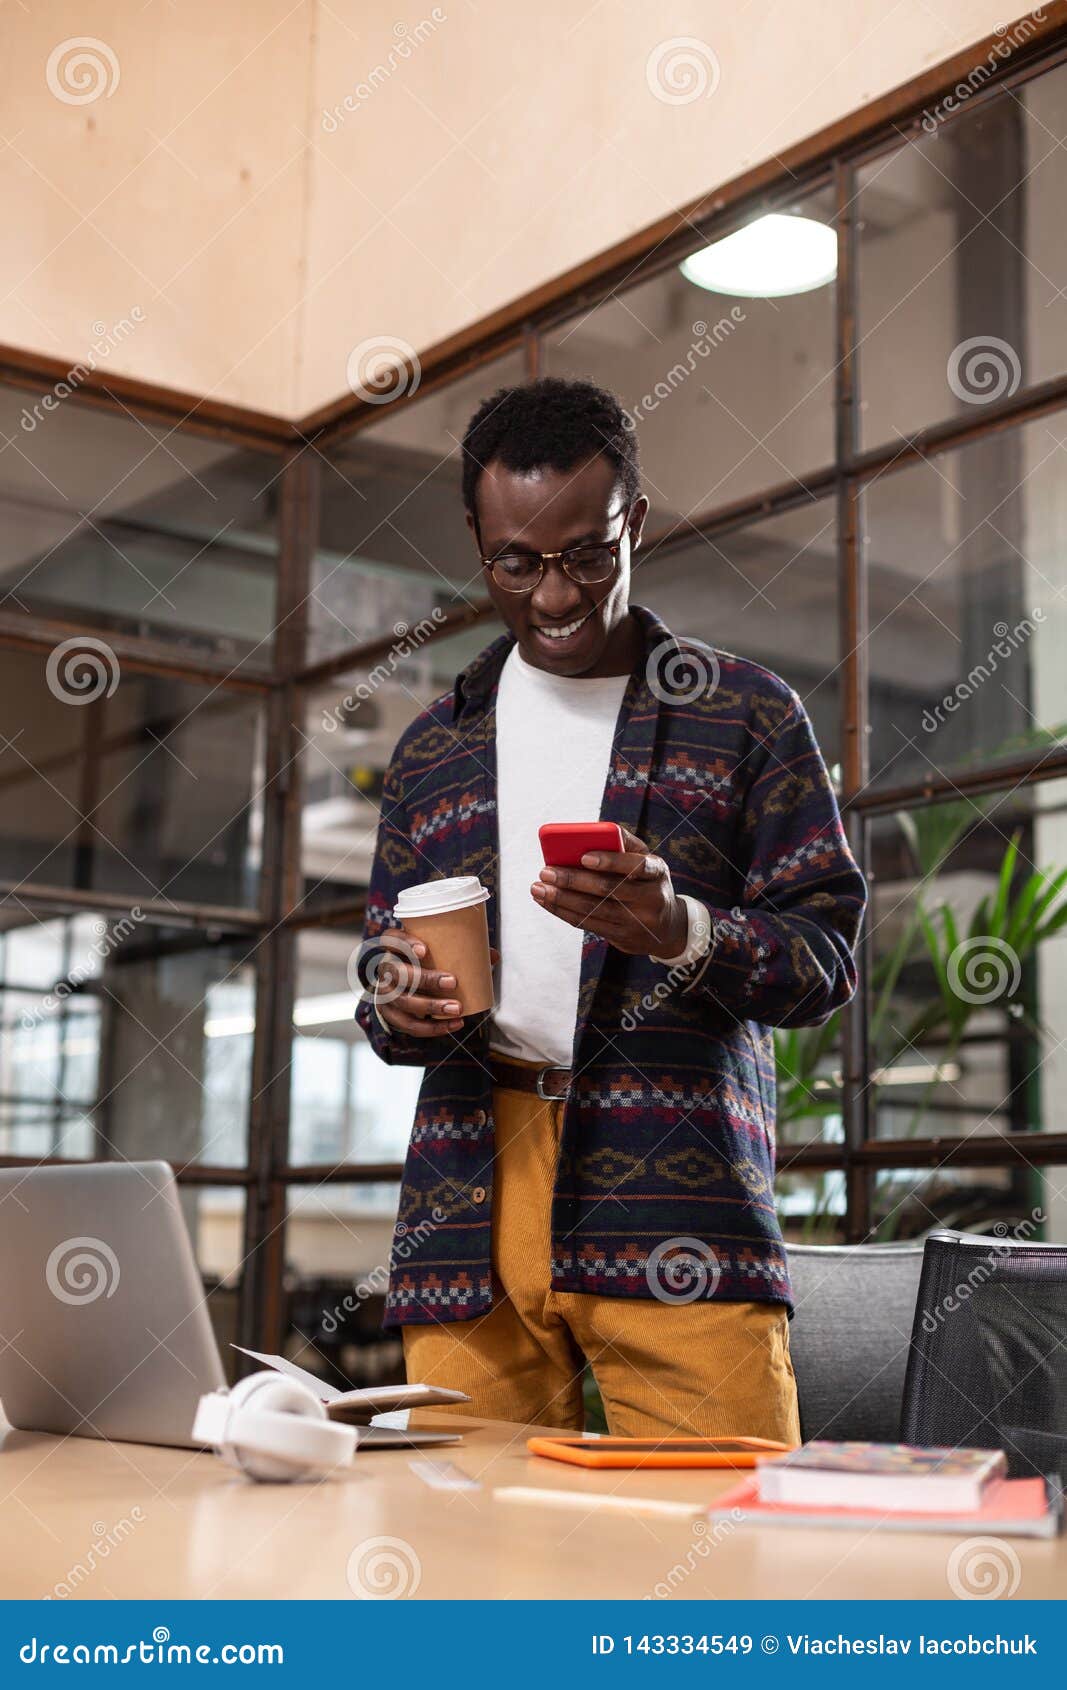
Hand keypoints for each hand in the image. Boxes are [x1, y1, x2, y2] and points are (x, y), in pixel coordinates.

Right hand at [371, 928, 488, 1039]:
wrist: (401, 988)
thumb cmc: (424, 964)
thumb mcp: (437, 953)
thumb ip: (461, 951)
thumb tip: (493, 956)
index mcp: (393, 948)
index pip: (390, 938)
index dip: (403, 942)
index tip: (425, 949)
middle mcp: (384, 970)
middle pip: (396, 972)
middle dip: (425, 978)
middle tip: (452, 982)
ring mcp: (384, 994)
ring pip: (402, 1001)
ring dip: (431, 1006)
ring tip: (457, 1008)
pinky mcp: (391, 1015)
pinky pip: (409, 1025)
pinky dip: (433, 1028)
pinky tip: (454, 1024)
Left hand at [531, 827, 687, 957]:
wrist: (667, 927)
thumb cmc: (647, 882)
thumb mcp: (647, 861)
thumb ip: (624, 844)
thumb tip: (593, 828)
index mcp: (657, 872)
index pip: (636, 866)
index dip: (611, 861)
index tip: (583, 857)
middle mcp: (651, 899)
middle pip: (608, 890)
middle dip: (573, 880)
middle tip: (545, 871)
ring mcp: (636, 922)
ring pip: (593, 910)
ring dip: (561, 899)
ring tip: (538, 888)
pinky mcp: (621, 937)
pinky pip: (588, 924)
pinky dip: (563, 912)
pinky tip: (546, 901)